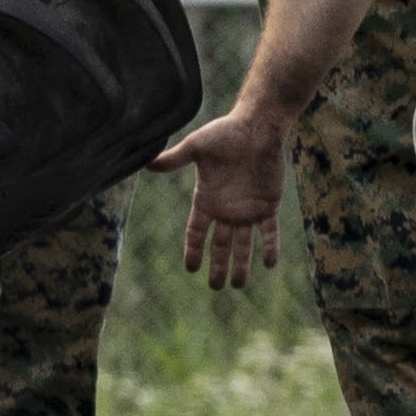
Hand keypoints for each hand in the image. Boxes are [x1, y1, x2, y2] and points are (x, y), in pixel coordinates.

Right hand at [151, 109, 286, 290]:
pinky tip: (268, 264)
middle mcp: (225, 209)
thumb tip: (146, 162)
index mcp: (206, 199)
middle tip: (215, 287)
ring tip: (238, 284)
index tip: (191, 269)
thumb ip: (175, 159)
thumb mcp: (195, 147)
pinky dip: (269, 247)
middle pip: (220, 245)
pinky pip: (269, 232)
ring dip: (241, 264)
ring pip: (243, 244)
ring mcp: (247, 209)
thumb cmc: (224, 134)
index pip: (196, 232)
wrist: (255, 128)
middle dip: (217, 266)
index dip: (193, 250)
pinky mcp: (268, 205)